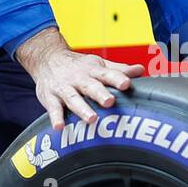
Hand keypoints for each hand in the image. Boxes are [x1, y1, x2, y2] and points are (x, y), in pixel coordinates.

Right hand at [15, 27, 144, 129]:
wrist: (46, 58)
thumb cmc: (78, 66)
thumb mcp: (98, 64)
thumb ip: (118, 70)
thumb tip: (140, 70)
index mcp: (93, 70)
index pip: (107, 74)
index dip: (117, 78)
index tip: (127, 84)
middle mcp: (79, 78)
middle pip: (90, 86)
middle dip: (100, 94)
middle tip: (110, 101)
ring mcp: (64, 88)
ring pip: (72, 98)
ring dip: (82, 109)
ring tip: (91, 118)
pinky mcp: (50, 97)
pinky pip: (53, 108)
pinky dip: (55, 118)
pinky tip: (59, 127)